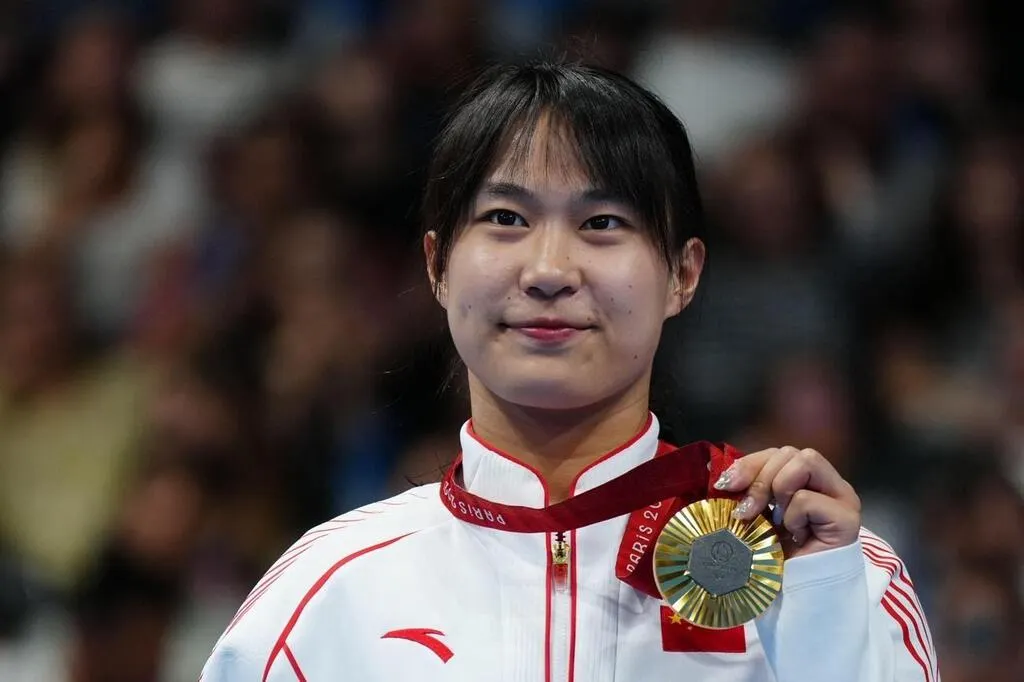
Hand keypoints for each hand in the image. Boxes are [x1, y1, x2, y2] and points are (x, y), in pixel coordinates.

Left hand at [714, 446, 860, 558]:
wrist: (795, 601)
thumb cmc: (775, 561)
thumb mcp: (756, 518)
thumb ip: (747, 492)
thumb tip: (716, 473)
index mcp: (806, 482)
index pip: (778, 453)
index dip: (749, 463)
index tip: (725, 486)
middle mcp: (828, 485)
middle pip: (790, 452)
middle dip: (760, 478)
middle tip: (747, 512)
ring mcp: (842, 499)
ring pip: (805, 462)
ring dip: (779, 490)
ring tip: (777, 522)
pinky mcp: (847, 519)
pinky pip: (807, 499)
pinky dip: (792, 517)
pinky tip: (796, 538)